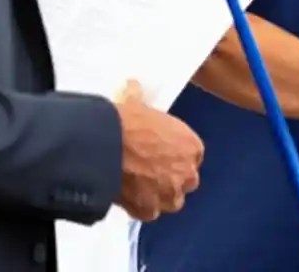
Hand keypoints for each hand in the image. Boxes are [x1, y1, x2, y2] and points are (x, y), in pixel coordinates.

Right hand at [113, 80, 203, 220]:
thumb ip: (142, 98)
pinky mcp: (149, 209)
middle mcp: (187, 172)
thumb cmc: (126, 123)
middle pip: (186, 180)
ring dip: (160, 195)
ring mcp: (169, 193)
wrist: (106, 145)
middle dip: (172, 178)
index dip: (175, 157)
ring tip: (140, 186)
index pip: (192, 156)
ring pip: (171, 200)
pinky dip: (140, 207)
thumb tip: (133, 85)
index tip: (162, 155)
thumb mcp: (139, 105)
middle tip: (151, 171)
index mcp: (192, 147)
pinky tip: (128, 196)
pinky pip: (149, 213)